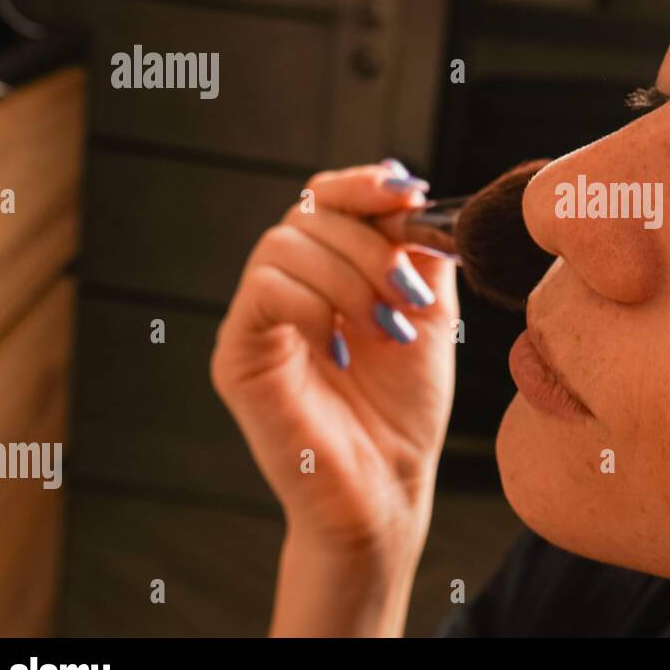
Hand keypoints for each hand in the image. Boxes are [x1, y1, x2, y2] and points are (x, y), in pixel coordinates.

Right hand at [210, 161, 458, 552]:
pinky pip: (264, 290)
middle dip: (372, 244)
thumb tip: (413, 192)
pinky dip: (312, 302)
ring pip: (285, 245)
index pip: (328, 197)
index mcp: (332, 270)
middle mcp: (288, 285)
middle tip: (410, 296)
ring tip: (388, 326)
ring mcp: (258, 318)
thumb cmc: (407, 408)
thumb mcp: (432, 314)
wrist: (389, 485)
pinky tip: (342, 341)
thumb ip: (420, 252)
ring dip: (350, 276)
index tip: (409, 192)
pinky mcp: (237, 354)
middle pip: (310, 213)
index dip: (364, 184)